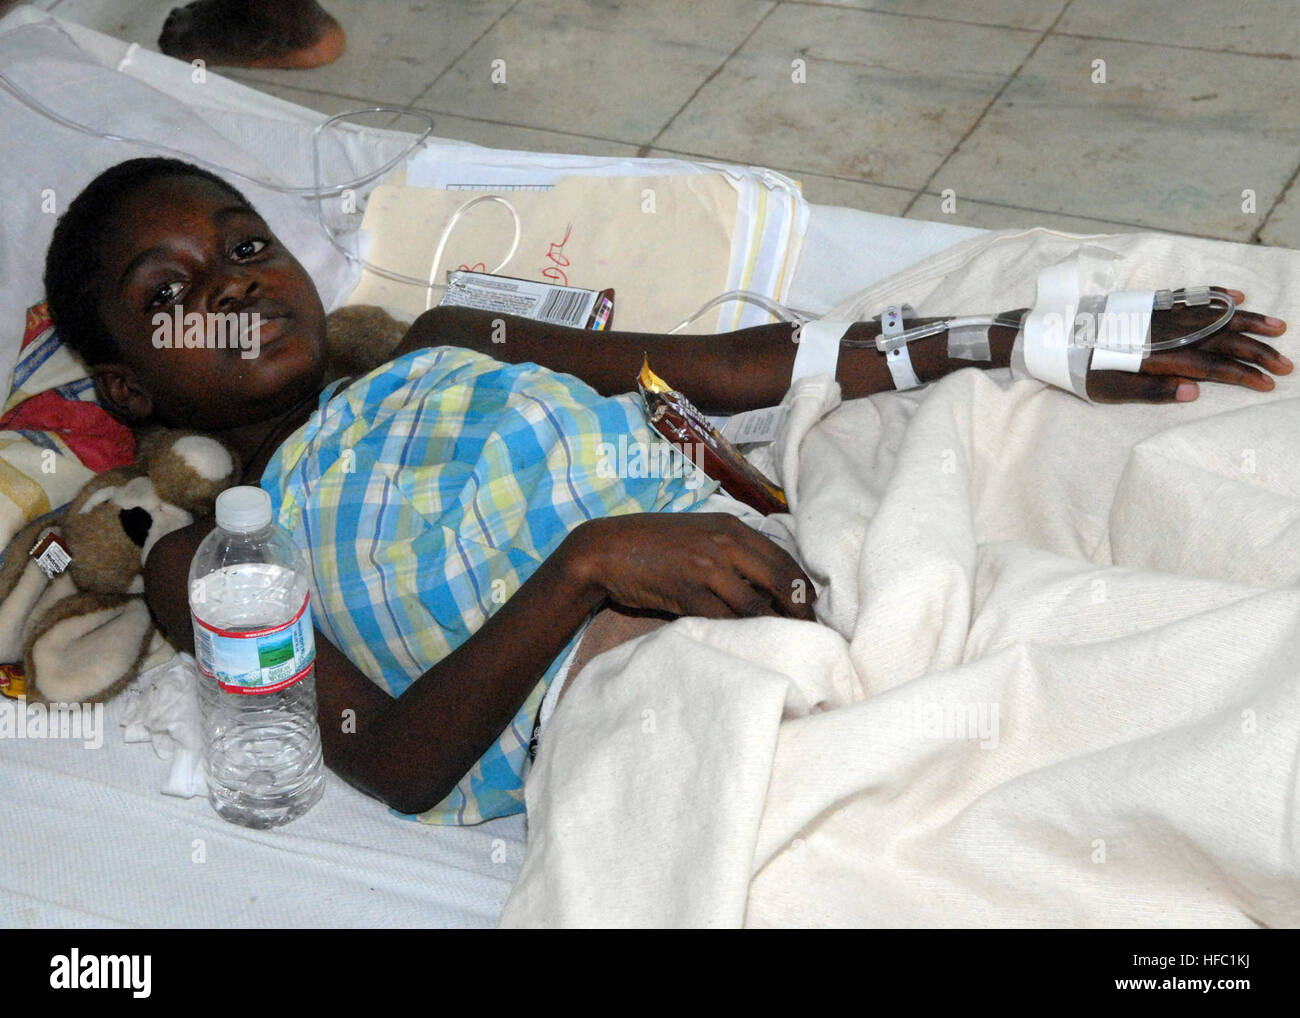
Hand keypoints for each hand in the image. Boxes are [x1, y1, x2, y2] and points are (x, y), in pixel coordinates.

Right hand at [564, 512, 815, 621]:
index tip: (812, 607)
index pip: (783, 558)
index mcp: (731, 526)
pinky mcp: (688, 591)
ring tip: (785, 645)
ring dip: (774, 628)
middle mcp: (725, 543)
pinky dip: (740, 634)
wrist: (607, 549)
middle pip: (779, 580)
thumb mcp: (699, 534)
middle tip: (810, 632)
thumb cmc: (653, 544)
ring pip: (756, 604)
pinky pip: (724, 619)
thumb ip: (731, 550)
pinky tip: (748, 645)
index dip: (802, 586)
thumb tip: (765, 581)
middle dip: (799, 610)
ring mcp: (706, 566)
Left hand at [1087, 287, 1290, 402]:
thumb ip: (1153, 392)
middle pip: (1223, 339)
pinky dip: (1218, 295)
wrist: (1056, 334)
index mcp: (1161, 356)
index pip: (1213, 365)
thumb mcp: (1111, 390)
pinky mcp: (1154, 302)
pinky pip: (1193, 295)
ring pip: (1215, 314)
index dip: (1243, 374)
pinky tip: (1238, 295)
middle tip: (1287, 364)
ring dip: (1249, 320)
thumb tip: (1196, 391)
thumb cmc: (1083, 369)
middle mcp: (1168, 330)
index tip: (1268, 383)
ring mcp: (1163, 313)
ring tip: (1277, 327)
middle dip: (1258, 352)